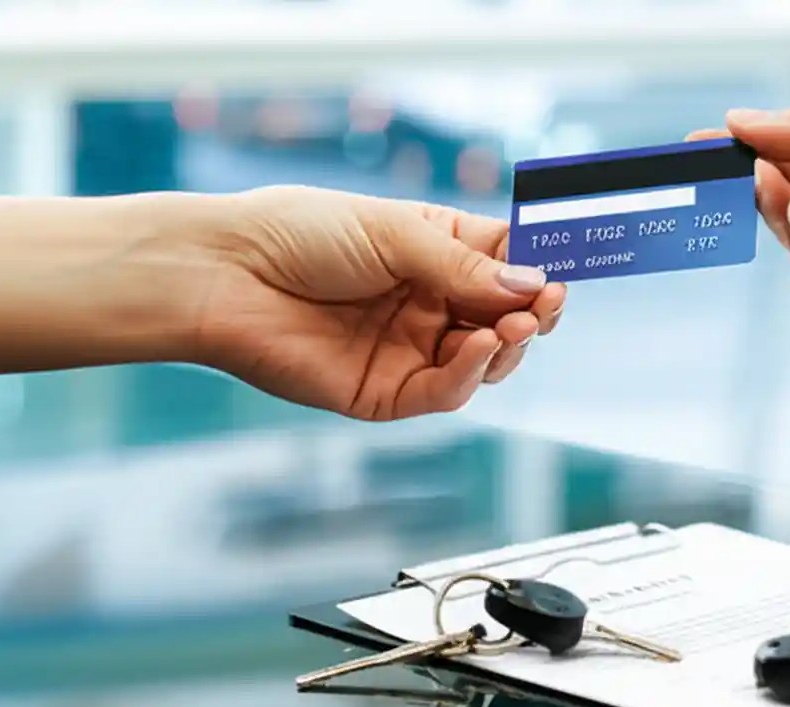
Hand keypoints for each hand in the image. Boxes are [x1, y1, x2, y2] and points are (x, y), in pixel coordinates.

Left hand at [195, 185, 565, 420]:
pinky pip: (445, 392)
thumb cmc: (298, 233)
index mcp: (436, 253)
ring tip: (511, 326)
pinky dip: (470, 374)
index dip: (538, 270)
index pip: (507, 264)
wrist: (224, 275)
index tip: (565, 271)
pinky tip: (476, 347)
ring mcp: (411, 350)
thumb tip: (533, 285)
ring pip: (487, 362)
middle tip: (543, 306)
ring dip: (507, 346)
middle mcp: (430, 304)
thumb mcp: (395, 232)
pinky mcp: (386, 392)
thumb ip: (466, 265)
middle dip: (531, 314)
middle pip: (506, 319)